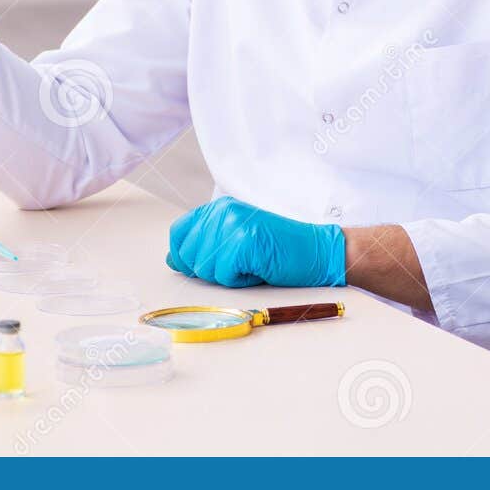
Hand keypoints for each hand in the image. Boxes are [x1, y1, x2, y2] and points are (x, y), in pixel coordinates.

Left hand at [166, 196, 345, 288]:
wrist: (316, 250)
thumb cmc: (277, 249)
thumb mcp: (236, 240)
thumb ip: (206, 245)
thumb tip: (173, 259)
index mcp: (219, 207)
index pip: (179, 232)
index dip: (183, 256)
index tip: (201, 266)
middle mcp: (223, 211)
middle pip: (188, 255)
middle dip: (209, 270)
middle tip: (238, 264)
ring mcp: (233, 225)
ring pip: (204, 268)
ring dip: (227, 276)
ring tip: (251, 264)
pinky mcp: (243, 242)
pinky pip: (224, 276)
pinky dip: (240, 281)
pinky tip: (258, 269)